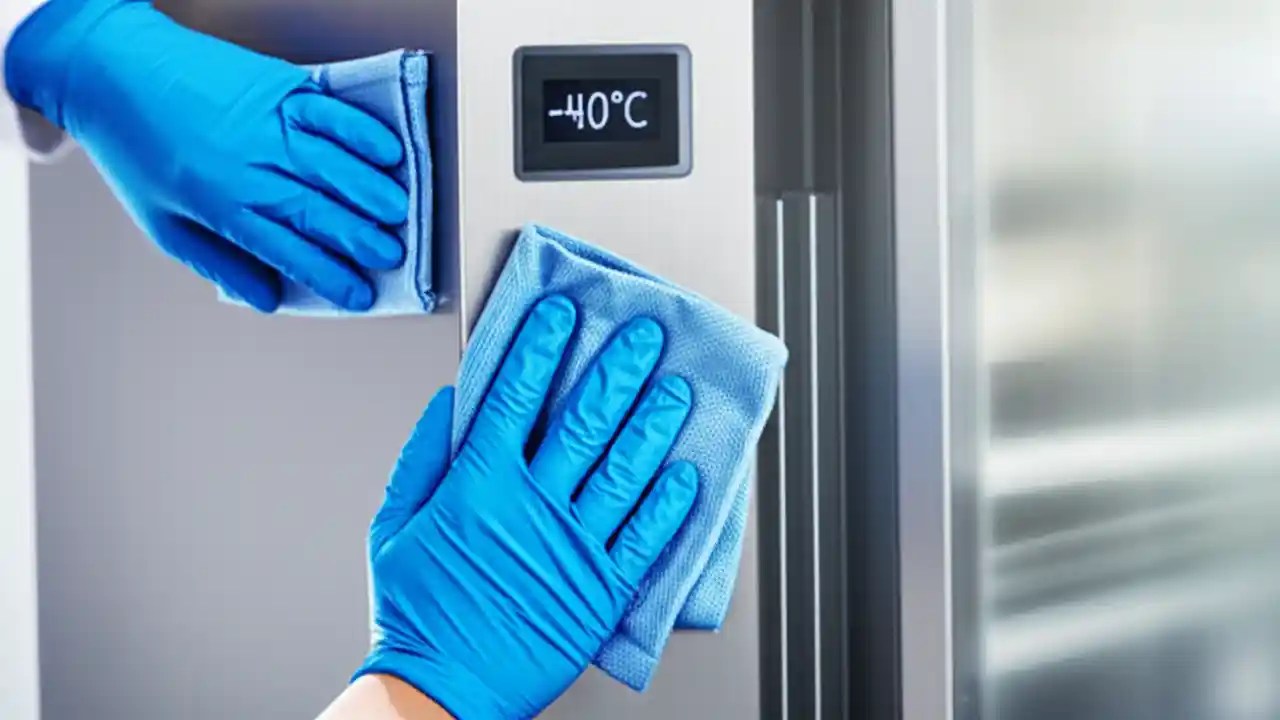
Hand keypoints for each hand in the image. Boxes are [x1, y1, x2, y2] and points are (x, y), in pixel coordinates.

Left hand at [5, 0, 407, 311]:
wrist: (109, 69)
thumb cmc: (134, 146)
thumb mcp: (164, 224)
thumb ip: (221, 263)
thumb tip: (266, 298)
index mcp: (221, 207)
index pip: (288, 251)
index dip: (330, 276)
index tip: (360, 294)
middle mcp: (247, 168)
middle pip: (316, 210)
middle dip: (360, 238)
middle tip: (393, 255)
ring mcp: (264, 125)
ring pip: (329, 163)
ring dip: (369, 189)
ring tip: (400, 211)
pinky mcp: (275, 89)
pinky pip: (327, 112)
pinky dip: (360, 131)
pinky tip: (387, 151)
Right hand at [360, 295, 697, 718]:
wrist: (441, 690)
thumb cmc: (415, 613)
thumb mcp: (392, 528)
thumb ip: (420, 459)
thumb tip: (447, 401)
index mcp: (478, 485)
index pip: (515, 397)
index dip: (541, 347)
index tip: (563, 312)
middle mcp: (531, 507)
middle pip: (583, 422)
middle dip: (618, 370)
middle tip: (645, 334)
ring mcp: (571, 548)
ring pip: (623, 472)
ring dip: (654, 425)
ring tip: (678, 390)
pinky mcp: (599, 591)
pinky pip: (643, 539)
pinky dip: (669, 505)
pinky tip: (688, 474)